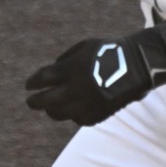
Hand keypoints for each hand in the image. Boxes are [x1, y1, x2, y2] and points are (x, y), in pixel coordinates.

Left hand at [23, 22, 165, 125]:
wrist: (137, 66)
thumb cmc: (109, 51)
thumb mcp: (84, 47)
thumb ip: (65, 59)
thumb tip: (51, 72)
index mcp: (71, 69)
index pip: (42, 79)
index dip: (32, 83)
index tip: (28, 85)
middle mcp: (75, 89)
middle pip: (45, 101)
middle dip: (34, 102)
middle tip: (30, 101)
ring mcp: (86, 104)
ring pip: (59, 114)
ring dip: (51, 110)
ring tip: (49, 108)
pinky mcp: (97, 115)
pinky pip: (77, 119)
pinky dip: (72, 114)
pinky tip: (72, 109)